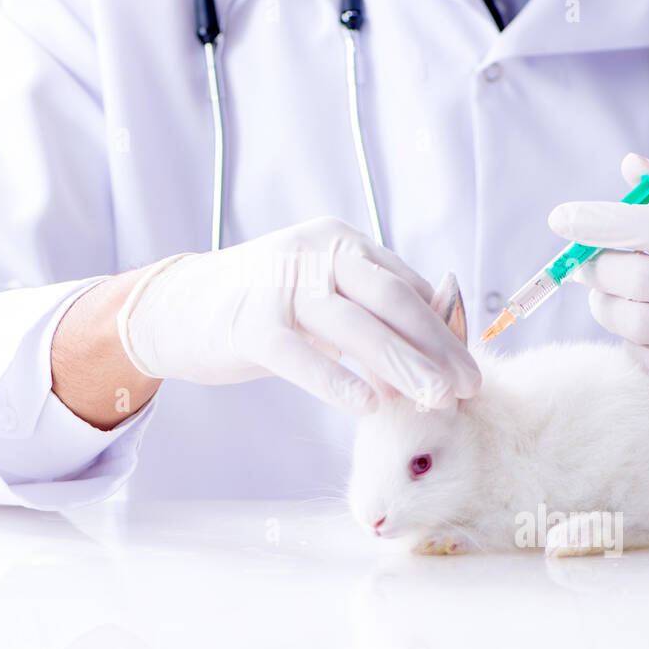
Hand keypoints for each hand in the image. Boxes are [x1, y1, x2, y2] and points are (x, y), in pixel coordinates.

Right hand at [116, 217, 481, 412]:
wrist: (177, 306)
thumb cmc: (262, 307)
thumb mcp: (322, 295)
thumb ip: (372, 308)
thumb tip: (441, 337)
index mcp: (341, 243)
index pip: (406, 286)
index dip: (444, 329)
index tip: (471, 366)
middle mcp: (315, 251)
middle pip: (389, 299)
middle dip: (435, 345)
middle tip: (468, 386)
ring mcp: (280, 284)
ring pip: (351, 325)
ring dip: (400, 364)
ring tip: (435, 400)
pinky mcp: (248, 322)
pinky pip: (298, 354)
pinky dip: (334, 379)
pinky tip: (366, 405)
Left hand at [547, 153, 648, 397]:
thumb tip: (629, 170)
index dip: (598, 223)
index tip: (562, 218)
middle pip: (635, 281)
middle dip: (596, 268)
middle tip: (587, 261)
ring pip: (638, 326)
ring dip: (607, 307)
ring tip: (606, 293)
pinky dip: (631, 344)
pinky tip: (635, 326)